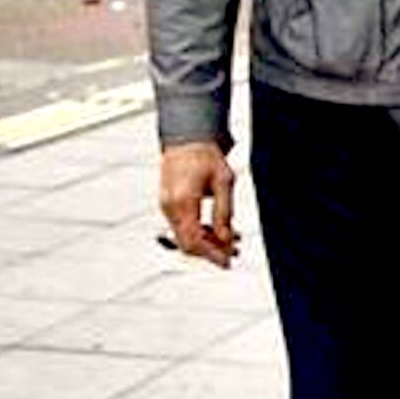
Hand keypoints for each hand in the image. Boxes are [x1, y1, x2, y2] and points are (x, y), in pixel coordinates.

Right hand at [158, 140, 237, 268]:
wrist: (186, 136)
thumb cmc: (206, 155)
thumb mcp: (224, 183)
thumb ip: (224, 213)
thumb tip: (226, 239)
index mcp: (182, 203)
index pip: (193, 241)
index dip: (211, 254)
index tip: (228, 261)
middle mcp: (169, 207)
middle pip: (187, 243)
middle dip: (210, 251)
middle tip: (233, 253)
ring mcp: (166, 205)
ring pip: (184, 235)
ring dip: (207, 241)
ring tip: (232, 240)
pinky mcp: (168, 202)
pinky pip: (181, 225)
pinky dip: (199, 230)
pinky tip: (217, 229)